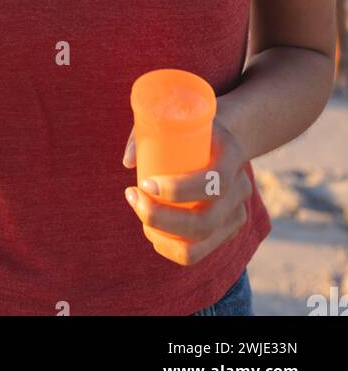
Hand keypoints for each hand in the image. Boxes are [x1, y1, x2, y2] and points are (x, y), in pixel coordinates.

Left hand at [120, 116, 252, 265]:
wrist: (221, 141)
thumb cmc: (190, 128)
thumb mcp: (174, 119)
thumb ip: (148, 131)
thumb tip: (128, 161)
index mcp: (233, 155)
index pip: (213, 180)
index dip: (178, 189)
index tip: (144, 182)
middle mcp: (241, 188)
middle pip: (206, 220)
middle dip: (161, 217)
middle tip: (133, 198)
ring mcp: (237, 213)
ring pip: (201, 241)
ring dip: (162, 235)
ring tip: (139, 211)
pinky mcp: (227, 230)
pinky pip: (199, 252)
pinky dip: (171, 249)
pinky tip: (152, 234)